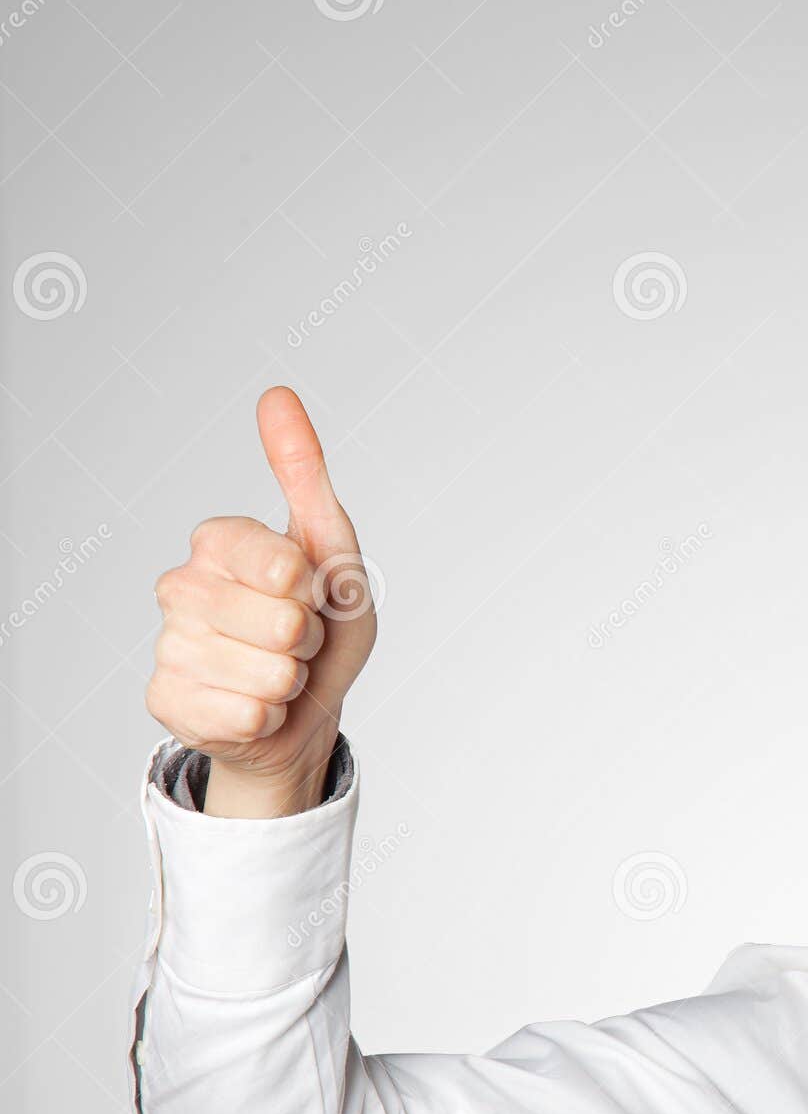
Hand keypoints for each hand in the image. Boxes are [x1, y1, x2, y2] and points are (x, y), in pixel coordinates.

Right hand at [145, 387, 377, 816]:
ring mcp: (170, 645)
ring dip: (292, 682)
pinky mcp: (167, 701)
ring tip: (280, 672)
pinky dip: (268, 718)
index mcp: (218, 541)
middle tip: (299, 641)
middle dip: (311, 641)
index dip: (316, 592)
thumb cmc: (322, 626)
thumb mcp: (334, 550)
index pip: (284, 565)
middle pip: (284, 624)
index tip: (310, 592)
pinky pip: (245, 716)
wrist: (304, 710)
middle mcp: (181, 586)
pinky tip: (255, 707)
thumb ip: (305, 476)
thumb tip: (277, 395)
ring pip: (268, 675)